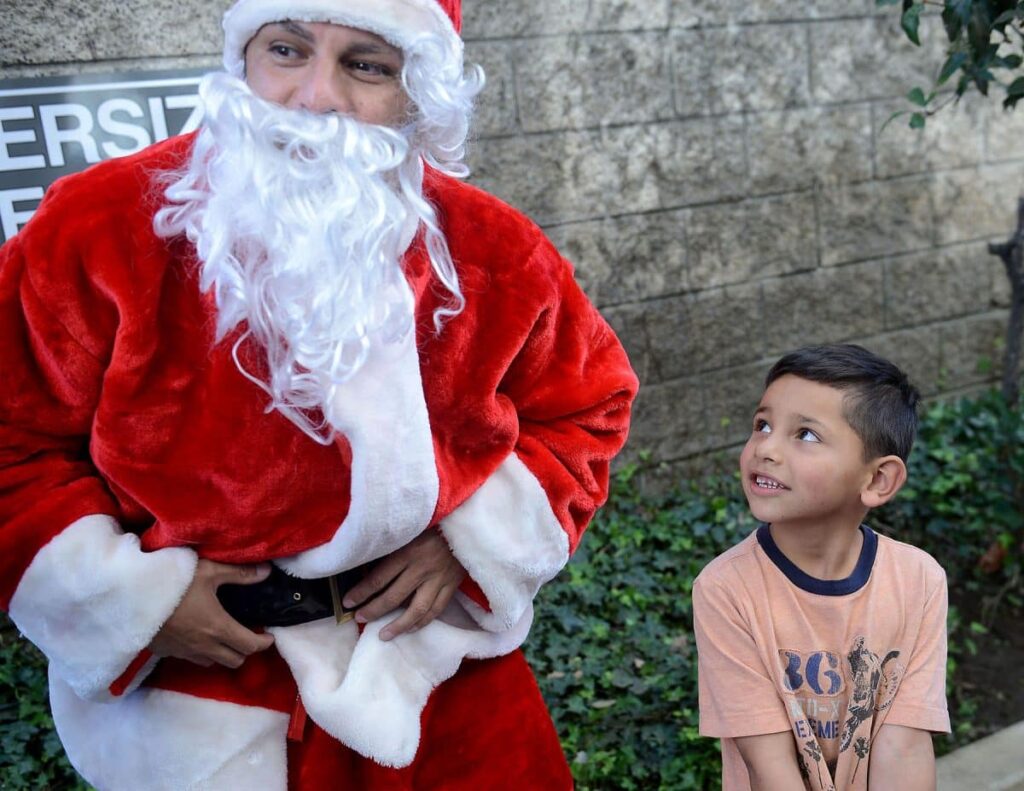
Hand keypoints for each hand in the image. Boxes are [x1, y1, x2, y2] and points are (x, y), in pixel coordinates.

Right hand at [149, 559, 274, 667]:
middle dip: (246, 650)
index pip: (250, 646)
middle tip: (248, 634)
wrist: (132, 596)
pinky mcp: (167, 653)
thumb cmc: (175, 582)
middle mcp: (204, 646)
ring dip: (223, 654)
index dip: (264, 643)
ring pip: (213, 663)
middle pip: (234, 661)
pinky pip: (191, 659)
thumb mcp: (210, 571)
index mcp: (219, 628)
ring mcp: (184, 652)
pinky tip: (198, 636)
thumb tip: (267, 572)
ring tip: (224, 636)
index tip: (269, 636)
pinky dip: (201, 653)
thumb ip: (240, 573)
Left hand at [342, 530, 465, 640]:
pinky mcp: (452, 584)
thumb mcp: (410, 530)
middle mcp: (422, 568)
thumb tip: (369, 565)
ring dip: (398, 625)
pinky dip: (423, 621)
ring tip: (384, 635)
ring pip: (417, 609)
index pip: (379, 578)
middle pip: (394, 596)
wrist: (467, 523)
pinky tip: (411, 628)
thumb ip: (393, 547)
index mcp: (408, 552)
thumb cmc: (434, 523)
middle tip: (360, 619)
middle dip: (374, 610)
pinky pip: (437, 609)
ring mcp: (439, 579)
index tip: (348, 602)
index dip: (361, 592)